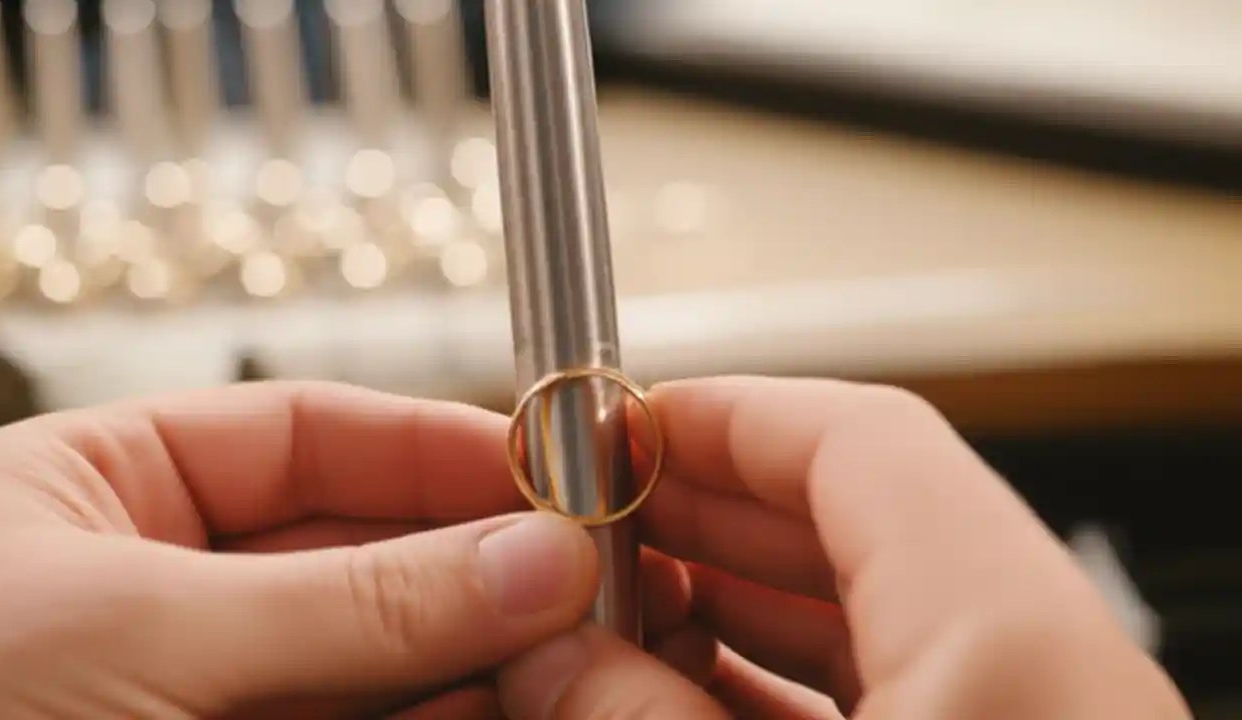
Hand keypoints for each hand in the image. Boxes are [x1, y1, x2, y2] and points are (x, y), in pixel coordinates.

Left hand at [0, 382, 611, 717]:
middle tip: (576, 570)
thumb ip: (353, 604)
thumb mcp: (144, 638)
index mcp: (101, 494)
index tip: (541, 470)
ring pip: (373, 653)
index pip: (301, 436)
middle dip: (467, 558)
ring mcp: (201, 691)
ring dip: (472, 647)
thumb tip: (525, 554)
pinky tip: (506, 703)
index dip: (428, 445)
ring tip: (566, 642)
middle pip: (355, 547)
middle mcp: (160, 589)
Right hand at [498, 377, 1191, 718]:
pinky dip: (779, 678)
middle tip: (593, 518)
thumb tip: (545, 658)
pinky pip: (890, 687)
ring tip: (617, 609)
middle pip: (859, 518)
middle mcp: (1043, 665)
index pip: (862, 441)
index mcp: (1011, 636)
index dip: (728, 413)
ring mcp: (1027, 714)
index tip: (623, 419)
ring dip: (734, 601)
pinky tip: (684, 696)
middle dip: (709, 509)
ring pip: (869, 609)